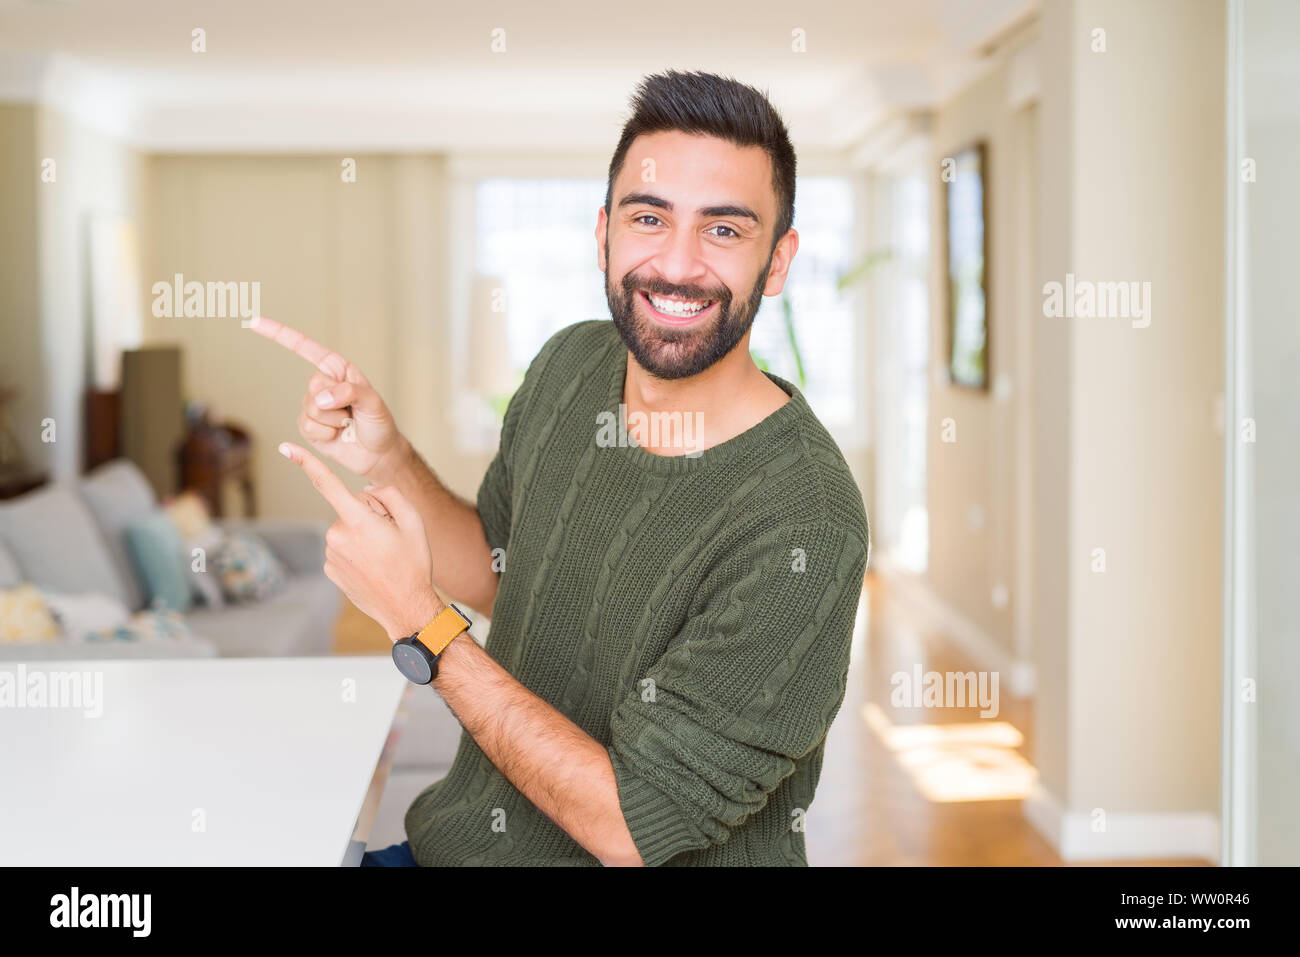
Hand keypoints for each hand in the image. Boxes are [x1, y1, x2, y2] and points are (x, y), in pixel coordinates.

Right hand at [250, 316, 405, 480]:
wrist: (377, 453)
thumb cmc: (378, 423)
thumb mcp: (372, 401)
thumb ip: (349, 392)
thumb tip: (320, 399)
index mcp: (338, 369)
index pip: (305, 348)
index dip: (280, 334)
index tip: (255, 322)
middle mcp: (323, 384)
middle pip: (314, 386)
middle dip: (336, 402)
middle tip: (353, 412)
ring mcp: (313, 405)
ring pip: (311, 409)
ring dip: (334, 420)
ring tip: (348, 424)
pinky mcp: (308, 426)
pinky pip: (308, 426)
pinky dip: (326, 433)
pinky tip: (338, 435)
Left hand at [278, 441, 443, 639]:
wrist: (406, 608)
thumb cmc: (413, 565)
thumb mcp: (414, 522)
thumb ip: (390, 494)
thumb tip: (369, 490)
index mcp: (358, 521)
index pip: (328, 484)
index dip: (307, 462)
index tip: (286, 447)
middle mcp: (337, 536)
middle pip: (351, 508)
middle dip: (370, 515)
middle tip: (391, 538)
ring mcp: (331, 555)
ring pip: (347, 529)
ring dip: (363, 535)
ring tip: (384, 556)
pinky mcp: (330, 570)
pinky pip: (342, 548)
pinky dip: (357, 552)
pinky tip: (373, 567)